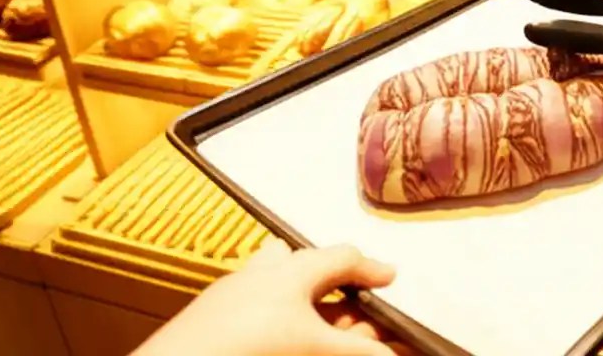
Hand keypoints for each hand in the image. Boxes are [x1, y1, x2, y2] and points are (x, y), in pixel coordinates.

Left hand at [134, 240, 396, 355]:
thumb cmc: (251, 347)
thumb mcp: (316, 348)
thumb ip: (357, 349)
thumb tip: (392, 353)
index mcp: (293, 269)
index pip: (342, 257)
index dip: (371, 269)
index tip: (389, 278)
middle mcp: (262, 272)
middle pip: (304, 262)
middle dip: (332, 281)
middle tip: (355, 307)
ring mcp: (233, 291)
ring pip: (274, 278)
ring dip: (302, 298)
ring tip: (315, 322)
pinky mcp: (211, 313)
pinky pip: (252, 299)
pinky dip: (276, 313)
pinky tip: (276, 334)